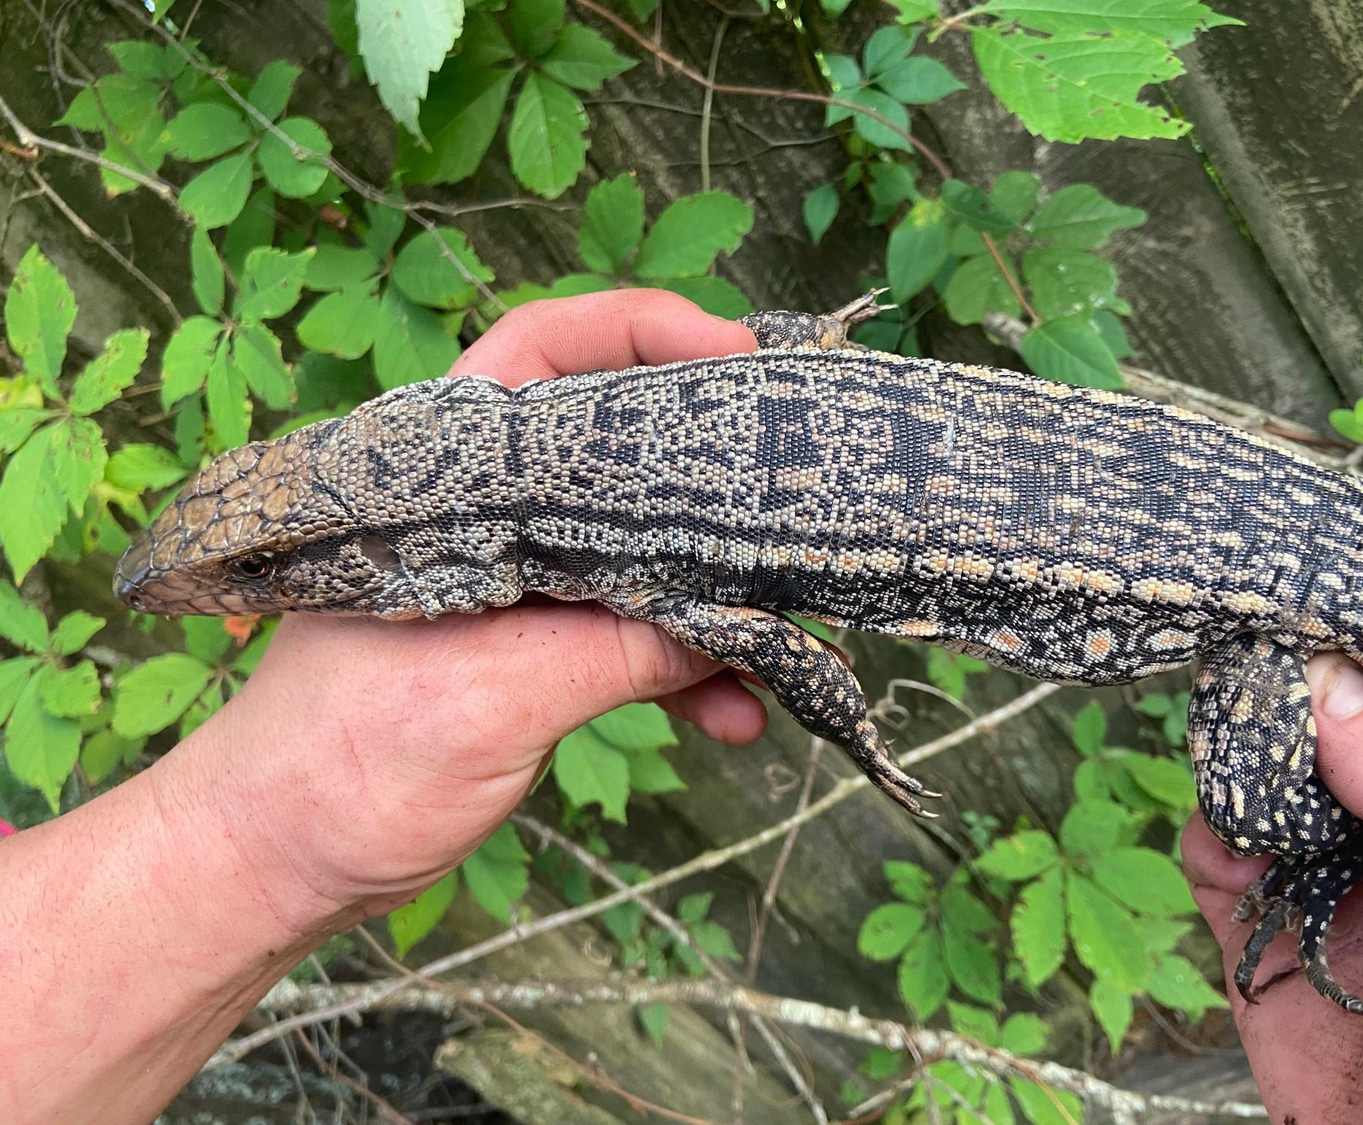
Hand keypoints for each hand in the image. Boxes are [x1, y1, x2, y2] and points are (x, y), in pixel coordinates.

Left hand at [184, 290, 768, 917]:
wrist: (277, 865)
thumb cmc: (339, 765)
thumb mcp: (489, 697)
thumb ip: (613, 650)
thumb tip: (738, 624)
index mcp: (442, 484)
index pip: (542, 356)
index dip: (639, 331)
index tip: (734, 354)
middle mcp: (483, 518)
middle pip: (615, 448)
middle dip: (709, 462)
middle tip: (795, 480)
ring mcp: (515, 585)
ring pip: (639, 549)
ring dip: (715, 587)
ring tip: (795, 624)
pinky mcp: (535, 651)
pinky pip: (634, 634)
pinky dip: (691, 667)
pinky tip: (741, 712)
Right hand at [1183, 475, 1362, 1124]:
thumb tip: (1329, 692)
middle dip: (1318, 645)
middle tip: (1268, 603)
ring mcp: (1350, 870)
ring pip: (1280, 759)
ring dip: (1249, 734)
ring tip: (1238, 714)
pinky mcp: (1275, 932)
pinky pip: (1223, 852)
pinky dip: (1213, 830)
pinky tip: (1229, 831)